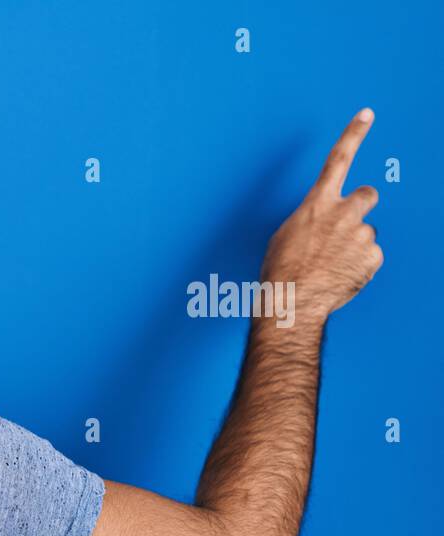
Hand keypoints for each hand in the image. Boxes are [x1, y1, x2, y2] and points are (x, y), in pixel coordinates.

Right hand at [260, 108, 383, 321]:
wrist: (293, 301)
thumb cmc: (281, 272)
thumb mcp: (285, 236)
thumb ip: (310, 220)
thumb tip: (322, 227)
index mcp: (317, 204)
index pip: (338, 159)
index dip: (354, 134)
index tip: (367, 114)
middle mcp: (344, 213)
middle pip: (367, 195)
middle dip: (361, 206)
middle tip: (348, 225)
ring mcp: (361, 234)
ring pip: (365, 234)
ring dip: (353, 245)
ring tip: (331, 266)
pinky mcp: (373, 256)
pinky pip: (370, 257)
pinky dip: (359, 266)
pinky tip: (340, 276)